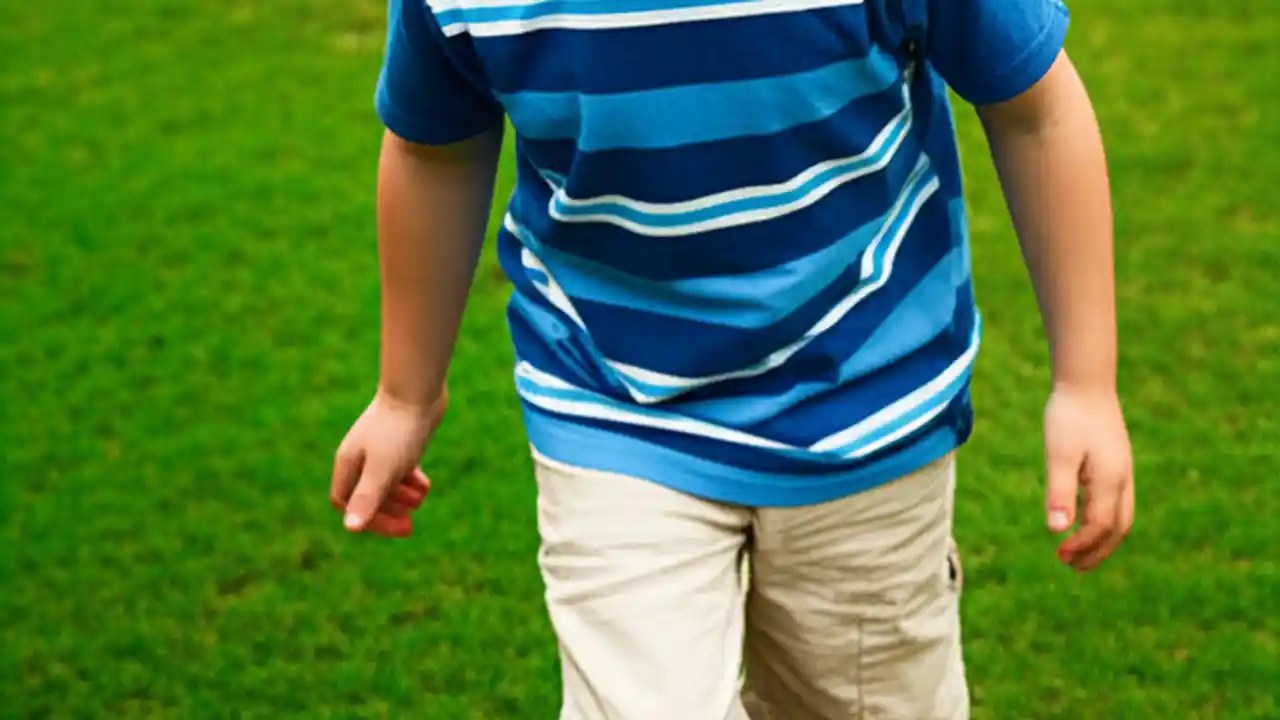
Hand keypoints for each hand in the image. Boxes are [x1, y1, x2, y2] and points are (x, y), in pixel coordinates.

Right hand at [330, 386, 446, 537]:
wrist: (417, 390)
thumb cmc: (397, 431)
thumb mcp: (383, 470)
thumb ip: (367, 498)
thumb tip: (350, 528)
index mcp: (349, 464)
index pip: (347, 503)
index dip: (369, 520)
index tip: (397, 527)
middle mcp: (360, 457)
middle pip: (367, 496)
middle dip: (389, 513)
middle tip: (410, 525)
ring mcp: (379, 449)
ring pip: (385, 483)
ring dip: (401, 498)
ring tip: (418, 501)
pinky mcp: (399, 441)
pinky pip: (400, 469)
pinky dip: (411, 481)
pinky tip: (425, 486)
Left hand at [1043, 385, 1133, 570]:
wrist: (1086, 382)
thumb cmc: (1068, 416)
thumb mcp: (1058, 454)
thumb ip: (1059, 492)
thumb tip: (1057, 530)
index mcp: (1111, 480)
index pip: (1100, 526)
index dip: (1082, 545)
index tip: (1059, 554)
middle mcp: (1123, 479)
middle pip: (1117, 528)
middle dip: (1097, 551)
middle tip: (1071, 566)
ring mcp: (1123, 472)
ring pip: (1121, 517)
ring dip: (1101, 539)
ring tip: (1076, 552)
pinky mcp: (1117, 464)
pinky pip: (1117, 502)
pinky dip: (1103, 520)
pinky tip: (1080, 520)